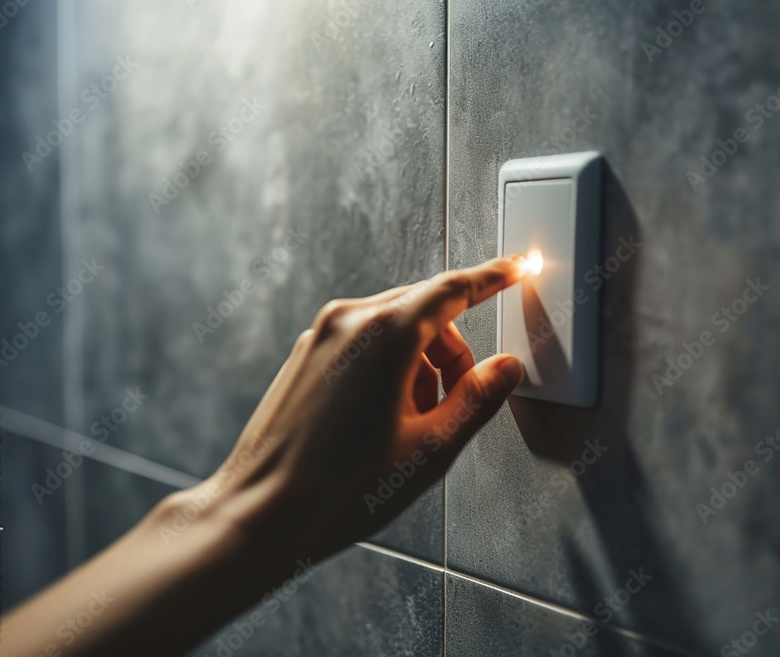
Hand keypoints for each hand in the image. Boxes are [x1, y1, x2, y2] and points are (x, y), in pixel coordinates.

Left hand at [196, 254, 527, 566]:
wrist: (262, 513)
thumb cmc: (339, 490)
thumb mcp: (430, 450)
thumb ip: (477, 400)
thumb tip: (506, 369)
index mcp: (384, 336)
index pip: (454, 289)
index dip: (493, 278)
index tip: (518, 267)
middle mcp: (349, 322)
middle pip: (426, 310)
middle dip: (453, 351)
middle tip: (458, 403)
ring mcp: (321, 336)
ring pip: (396, 327)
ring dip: (420, 363)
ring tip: (411, 425)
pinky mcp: (307, 355)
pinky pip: (365, 342)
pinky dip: (389, 367)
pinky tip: (383, 420)